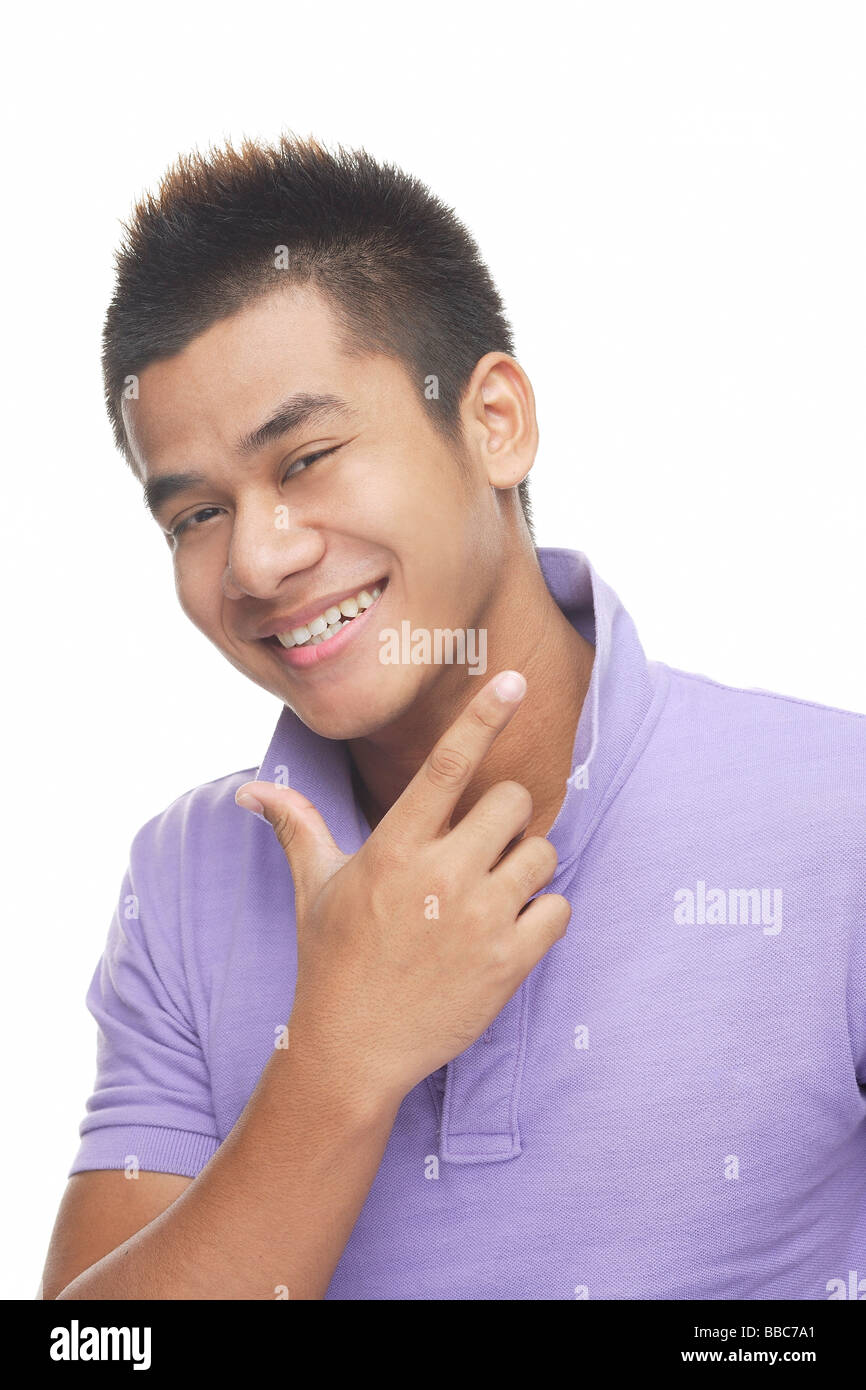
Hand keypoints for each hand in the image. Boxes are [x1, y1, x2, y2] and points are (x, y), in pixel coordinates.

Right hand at [235, 670, 569, 1103]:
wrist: (352, 1050)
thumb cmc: (331, 960)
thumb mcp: (314, 888)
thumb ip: (297, 827)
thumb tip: (250, 791)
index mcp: (395, 849)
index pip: (447, 766)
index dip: (483, 717)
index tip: (514, 681)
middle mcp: (441, 876)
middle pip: (513, 802)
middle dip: (504, 817)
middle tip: (480, 847)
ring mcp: (480, 921)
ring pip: (542, 853)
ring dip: (525, 866)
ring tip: (491, 894)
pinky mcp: (510, 963)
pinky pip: (558, 908)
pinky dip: (543, 914)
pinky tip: (509, 930)